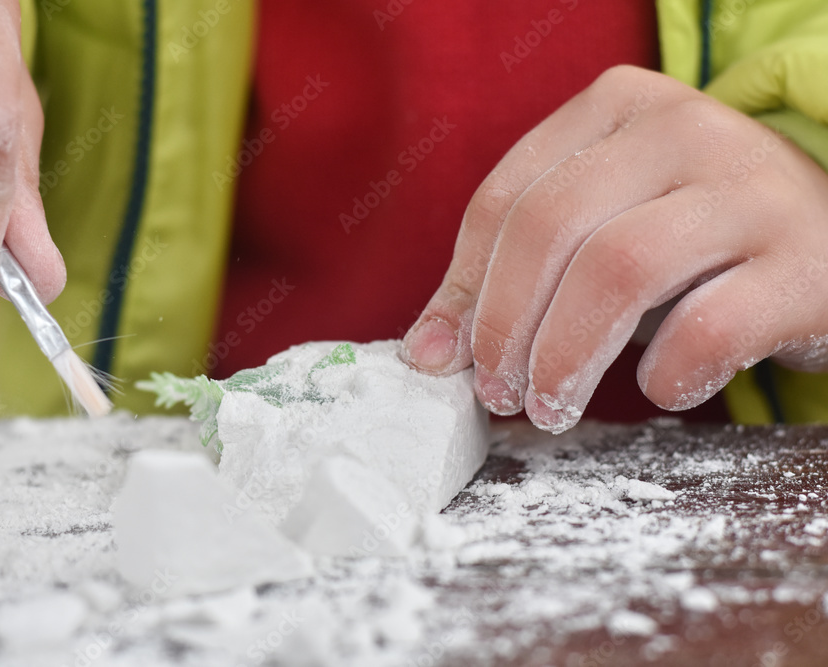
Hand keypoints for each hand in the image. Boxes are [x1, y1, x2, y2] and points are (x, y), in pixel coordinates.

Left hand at [401, 65, 827, 432]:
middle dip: (506, 325)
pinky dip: (665, 375)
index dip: (463, 289)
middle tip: (499, 392)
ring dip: (565, 356)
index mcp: (618, 107)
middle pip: (550, 228)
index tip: (446, 357)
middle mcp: (685, 128)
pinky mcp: (804, 262)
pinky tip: (657, 389)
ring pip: (618, 270)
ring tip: (550, 405)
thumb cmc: (692, 244)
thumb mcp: (599, 231)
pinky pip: (708, 327)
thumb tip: (431, 351)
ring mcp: (751, 189)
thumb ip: (515, 273)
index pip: (505, 199)